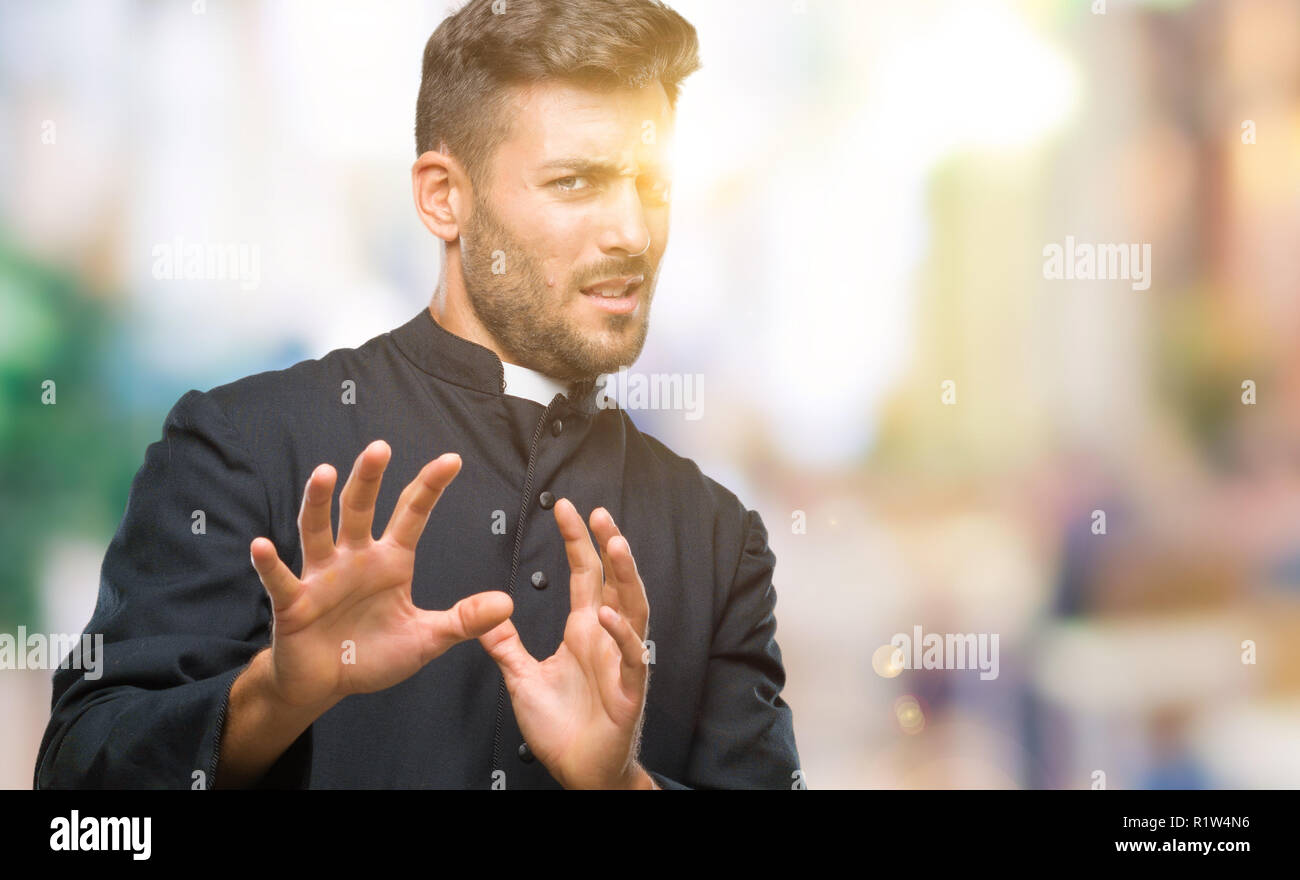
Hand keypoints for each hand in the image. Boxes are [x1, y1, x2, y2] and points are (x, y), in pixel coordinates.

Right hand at [248, 440, 512, 710]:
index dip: (430, 487)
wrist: (328, 683)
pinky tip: (262, 545)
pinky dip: (270, 564)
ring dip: (319, 502)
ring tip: (325, 473)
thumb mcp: (426, 639)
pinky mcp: (293, 602)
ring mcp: (321, 576)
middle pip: (360, 508)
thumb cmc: (374, 653)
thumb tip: (508, 604)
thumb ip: (463, 621)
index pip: (411, 514)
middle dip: (369, 478)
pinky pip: (280, 580)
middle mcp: (355, 558)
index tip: (452, 459)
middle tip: (380, 448)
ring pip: (318, 530)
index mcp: (390, 561)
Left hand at [479, 498, 651, 788]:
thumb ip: (507, 646)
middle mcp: (605, 638)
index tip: (566, 508)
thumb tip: (486, 617)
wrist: (581, 771)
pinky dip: (620, 634)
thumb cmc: (562, 729)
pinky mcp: (628, 690)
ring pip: (633, 608)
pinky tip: (605, 615)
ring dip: (625, 576)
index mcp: (582, 632)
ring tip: (614, 545)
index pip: (584, 575)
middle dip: (607, 545)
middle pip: (613, 581)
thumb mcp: (522, 679)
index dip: (576, 540)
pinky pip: (630, 656)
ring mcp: (621, 661)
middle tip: (596, 513)